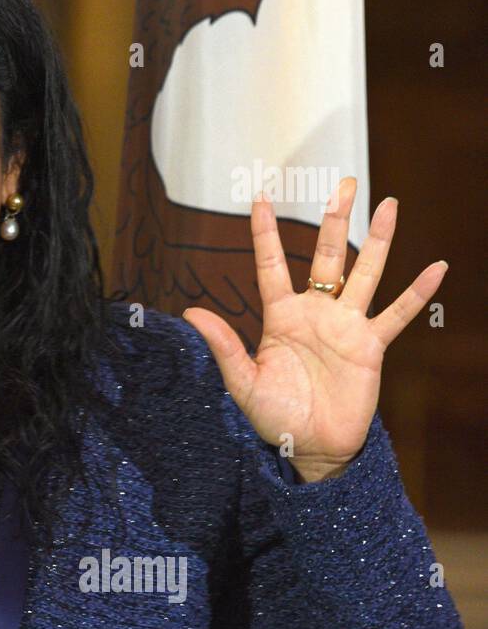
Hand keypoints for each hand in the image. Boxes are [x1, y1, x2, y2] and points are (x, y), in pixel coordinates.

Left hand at [182, 177, 446, 481]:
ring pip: (365, 273)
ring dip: (378, 240)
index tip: (261, 197)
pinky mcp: (370, 346)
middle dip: (334, 220)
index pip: (271, 264)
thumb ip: (223, 345)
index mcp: (280, 317)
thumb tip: (192, 312)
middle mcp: (315, 313)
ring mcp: (345, 326)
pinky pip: (397, 314)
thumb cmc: (273, 415)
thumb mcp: (242, 380)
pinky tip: (436, 267)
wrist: (311, 446)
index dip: (266, 232)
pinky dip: (417, 292)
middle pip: (326, 256)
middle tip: (343, 182)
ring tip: (390, 204)